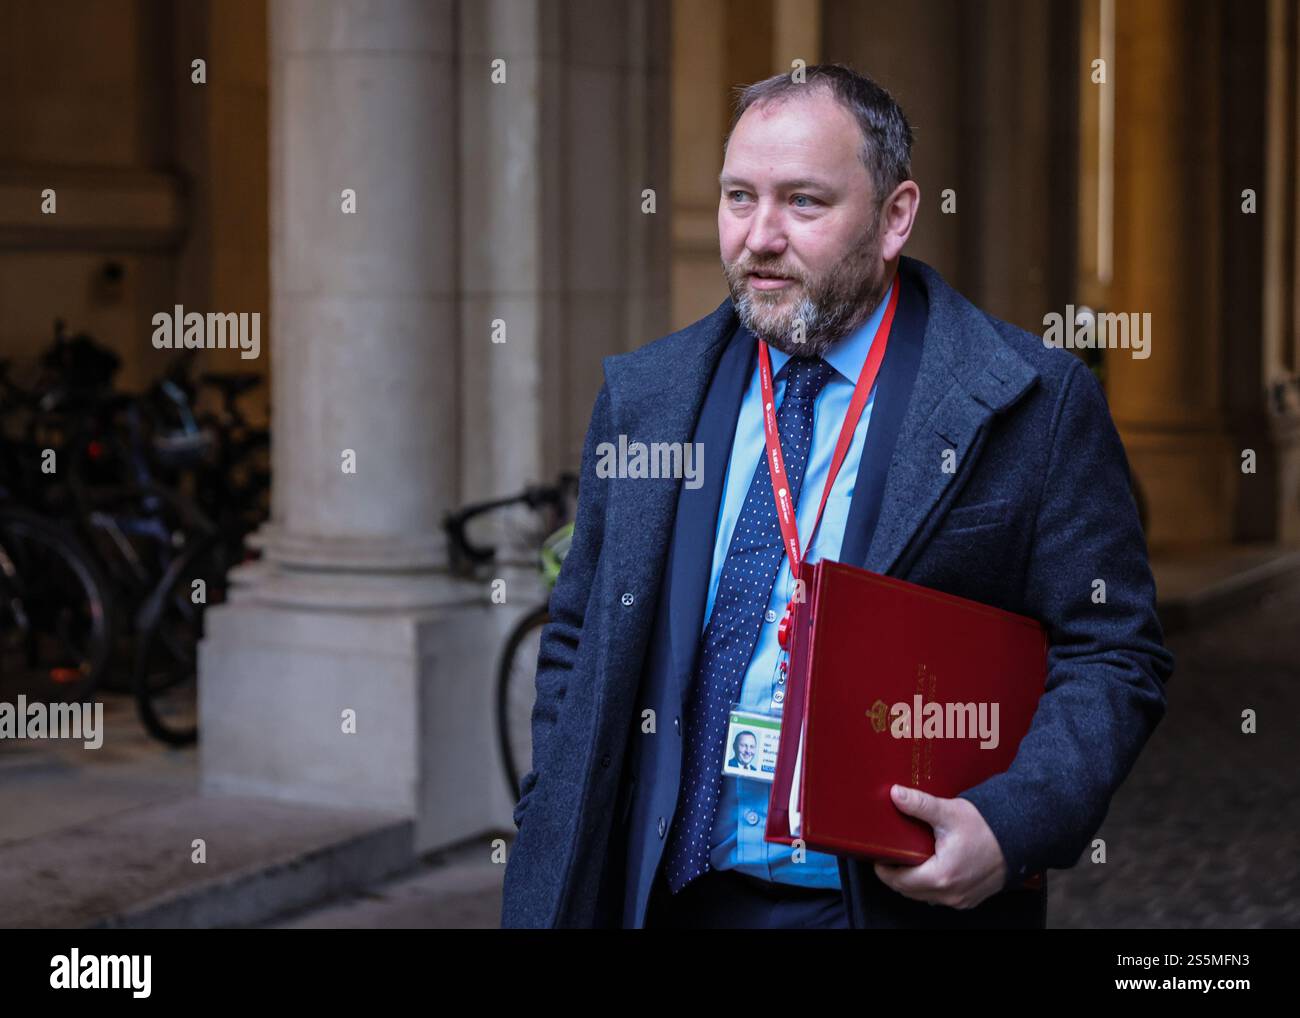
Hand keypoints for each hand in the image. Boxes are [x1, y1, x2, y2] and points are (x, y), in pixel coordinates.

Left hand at [872, 784, 1006, 908]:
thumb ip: (920, 804)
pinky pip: (940, 897)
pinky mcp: (969, 899)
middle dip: (896, 875)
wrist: (1020, 837)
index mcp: (941, 876)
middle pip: (909, 891)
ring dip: (912, 882)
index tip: (878, 855)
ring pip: (924, 896)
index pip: (899, 881)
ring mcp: (960, 899)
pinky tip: (928, 867)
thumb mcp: (949, 812)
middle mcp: (950, 894)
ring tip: (907, 859)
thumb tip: (895, 794)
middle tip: (890, 855)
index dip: (884, 869)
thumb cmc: (986, 827)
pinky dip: (929, 886)